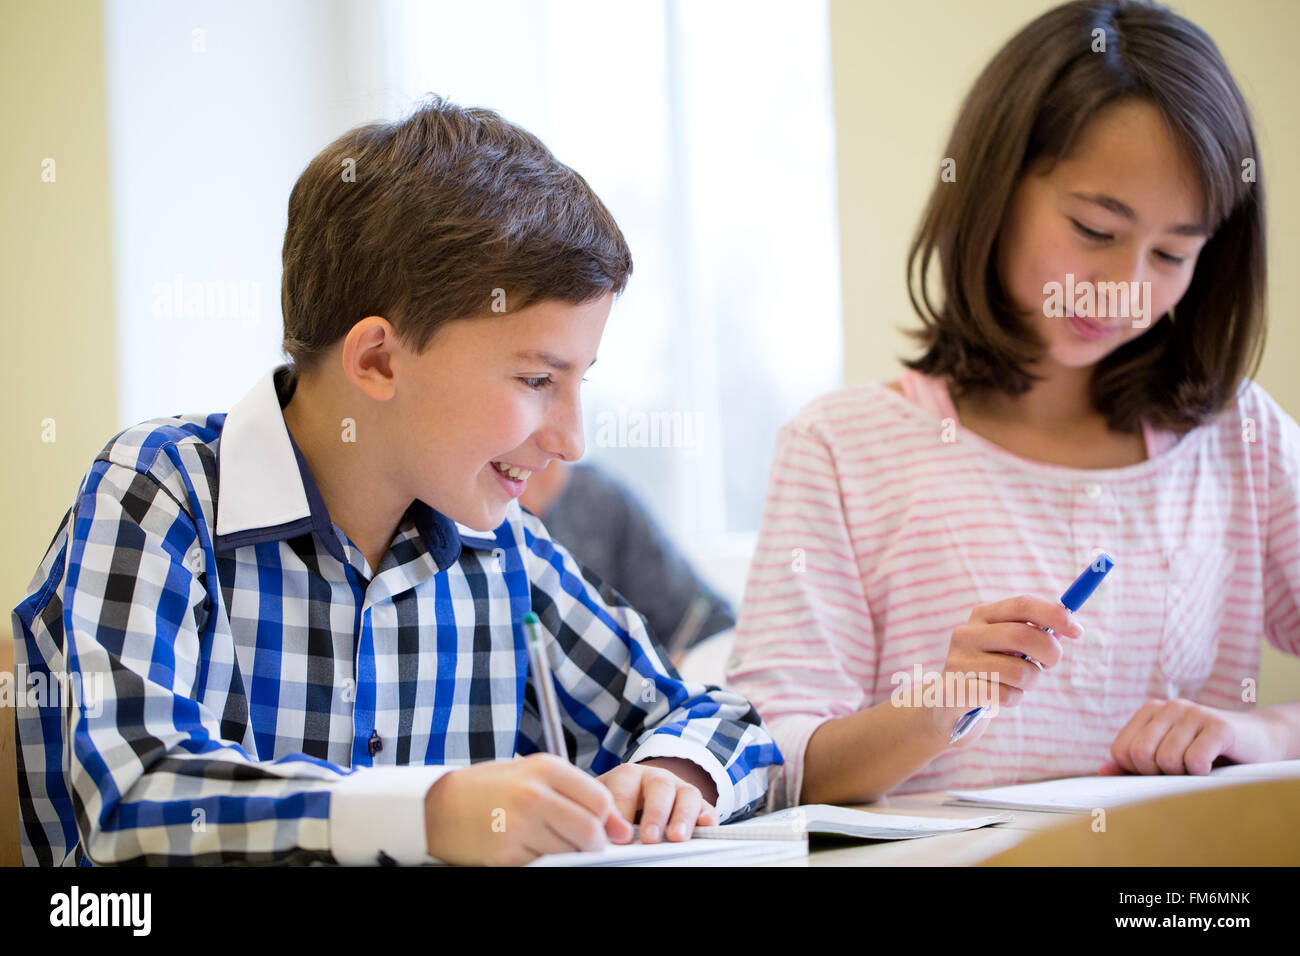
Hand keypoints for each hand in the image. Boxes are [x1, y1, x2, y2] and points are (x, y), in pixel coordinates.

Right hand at [424, 753, 630, 865]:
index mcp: (545, 768)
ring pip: (570, 853)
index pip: (600, 800)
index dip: (609, 820)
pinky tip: (531, 849)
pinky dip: (545, 861)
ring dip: (569, 854)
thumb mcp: (533, 776)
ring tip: (550, 842)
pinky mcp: (506, 854)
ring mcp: (519, 826)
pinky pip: (544, 864)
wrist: (437, 806)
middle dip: (593, 844)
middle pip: (590, 831)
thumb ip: (576, 794)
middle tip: (584, 846)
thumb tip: (620, 826)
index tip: (608, 830)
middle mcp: (534, 794)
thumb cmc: (488, 788)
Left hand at [597, 759, 717, 843]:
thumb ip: (604, 817)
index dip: (622, 810)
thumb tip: (598, 835)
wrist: (643, 794)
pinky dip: (707, 817)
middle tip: (649, 839)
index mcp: (628, 775)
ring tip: (677, 838)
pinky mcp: (699, 805)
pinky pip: (707, 807)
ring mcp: (680, 789)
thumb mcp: (605, 804)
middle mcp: (656, 778)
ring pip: (687, 794)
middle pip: (659, 787)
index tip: (619, 834)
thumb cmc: (618, 805)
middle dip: (655, 813)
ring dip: (683, 816)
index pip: (623, 788)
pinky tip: (706, 827)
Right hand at [933, 594, 1083, 744]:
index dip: (1055, 615)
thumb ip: (1035, 632)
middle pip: (1023, 635)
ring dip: (1031, 681)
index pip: (1023, 604)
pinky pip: (1007, 695)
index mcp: (982, 615)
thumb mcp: (1010, 647)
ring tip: (1018, 684)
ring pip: (1020, 671)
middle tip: (1050, 664)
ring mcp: (959, 661)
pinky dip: (1014, 699)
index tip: (1078, 631)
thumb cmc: (990, 670)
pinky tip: (1000, 698)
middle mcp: (967, 633)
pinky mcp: (957, 689)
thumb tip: (1069, 626)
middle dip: (1050, 653)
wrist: (947, 705)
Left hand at [1100, 698, 1278, 775]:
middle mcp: (1169, 707)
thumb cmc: (1208, 752)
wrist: (1258, 741)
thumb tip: (1103, 771)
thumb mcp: (1169, 756)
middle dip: (1158, 774)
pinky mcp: (1219, 726)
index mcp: (1150, 712)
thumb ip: (1135, 764)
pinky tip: (1213, 766)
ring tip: (1200, 766)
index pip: (1121, 751)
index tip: (1161, 771)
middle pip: (1140, 755)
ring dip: (1185, 775)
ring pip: (1167, 760)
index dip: (1138, 771)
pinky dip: (1202, 773)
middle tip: (1182, 771)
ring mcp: (1194, 713)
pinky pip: (1195, 760)